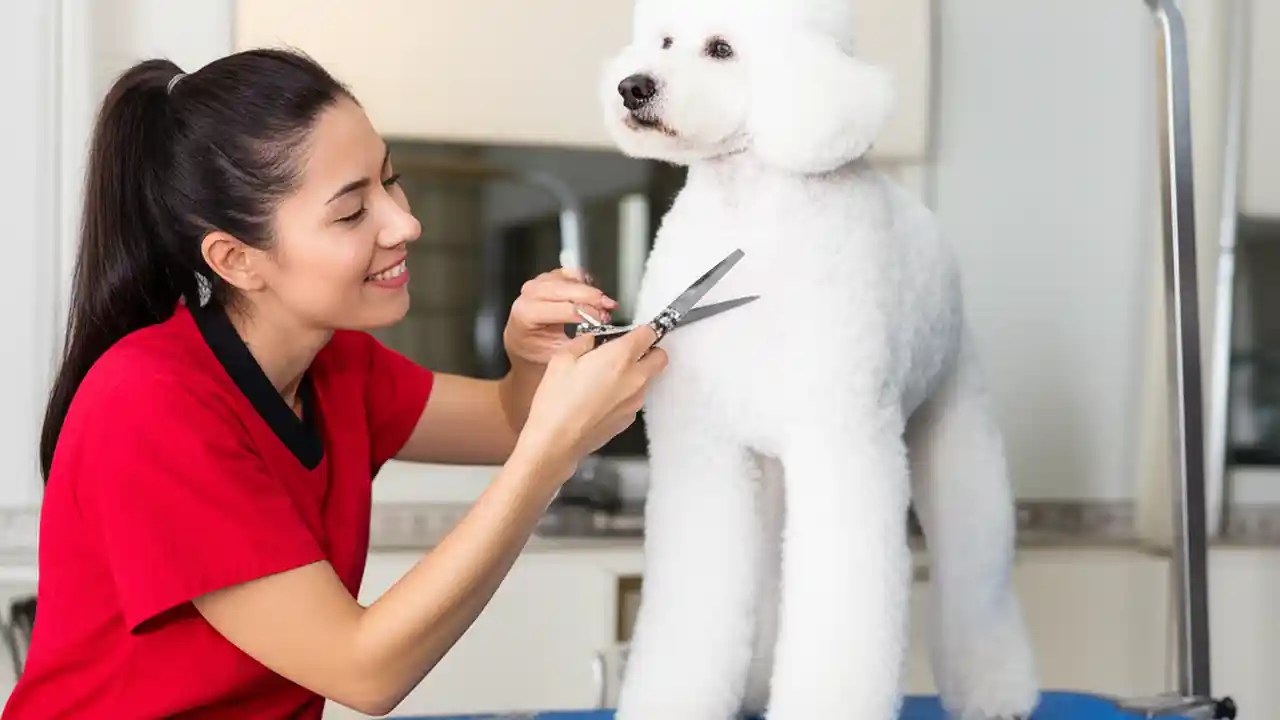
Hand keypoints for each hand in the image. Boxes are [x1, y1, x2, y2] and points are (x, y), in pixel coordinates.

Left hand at [503, 268, 617, 366]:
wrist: (523, 343)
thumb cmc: (535, 349)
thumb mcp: (555, 354)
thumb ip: (575, 344)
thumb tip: (599, 336)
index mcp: (528, 313)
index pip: (565, 309)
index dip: (588, 313)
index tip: (603, 320)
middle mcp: (530, 294)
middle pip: (568, 289)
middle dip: (593, 298)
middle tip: (609, 307)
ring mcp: (538, 283)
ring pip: (570, 278)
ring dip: (591, 289)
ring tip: (604, 303)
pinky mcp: (547, 277)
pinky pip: (570, 273)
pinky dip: (584, 281)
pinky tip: (591, 293)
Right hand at [512, 325, 666, 485]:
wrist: (556, 440)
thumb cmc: (557, 402)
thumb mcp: (562, 358)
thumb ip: (584, 341)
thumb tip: (593, 338)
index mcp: (619, 357)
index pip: (650, 333)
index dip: (643, 330)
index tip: (635, 331)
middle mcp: (634, 378)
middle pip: (660, 357)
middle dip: (649, 350)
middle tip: (628, 351)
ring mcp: (634, 401)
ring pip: (648, 379)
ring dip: (636, 373)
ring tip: (606, 377)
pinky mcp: (629, 418)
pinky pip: (635, 398)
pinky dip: (625, 394)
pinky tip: (601, 397)